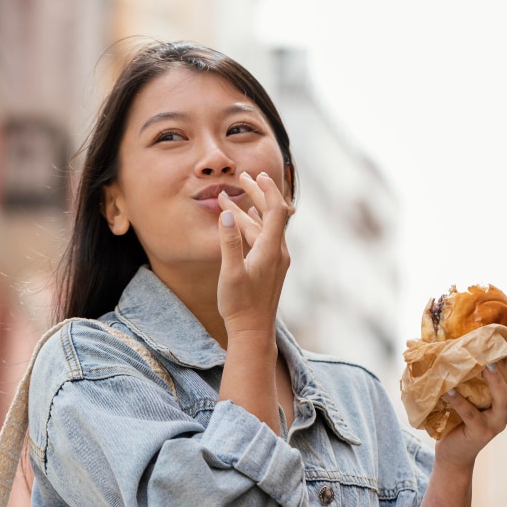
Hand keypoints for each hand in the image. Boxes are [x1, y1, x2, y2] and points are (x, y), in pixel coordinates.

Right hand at [216, 171, 294, 333]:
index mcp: (271, 251)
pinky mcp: (270, 267)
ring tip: (230, 197)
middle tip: (243, 177)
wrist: (253, 331)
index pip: (276, 211)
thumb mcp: (230, 273)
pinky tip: (242, 220)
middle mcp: (278, 253)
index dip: (268, 190)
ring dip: (249, 211)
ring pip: (264, 228)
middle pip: (272, 215)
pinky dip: (251, 226)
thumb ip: (229, 241)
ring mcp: (276, 260)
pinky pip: (263, 239)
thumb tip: (228, 212)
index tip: (258, 174)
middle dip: (258, 195)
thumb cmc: (239, 305)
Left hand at [435, 324, 506, 469]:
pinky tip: (448, 389)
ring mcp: (497, 422)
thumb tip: (448, 331)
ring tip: (487, 363)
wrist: (454, 453)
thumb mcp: (471, 390)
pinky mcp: (480, 433)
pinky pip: (471, 415)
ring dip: (497, 380)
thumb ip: (470, 368)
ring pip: (506, 400)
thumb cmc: (461, 415)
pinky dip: (459, 401)